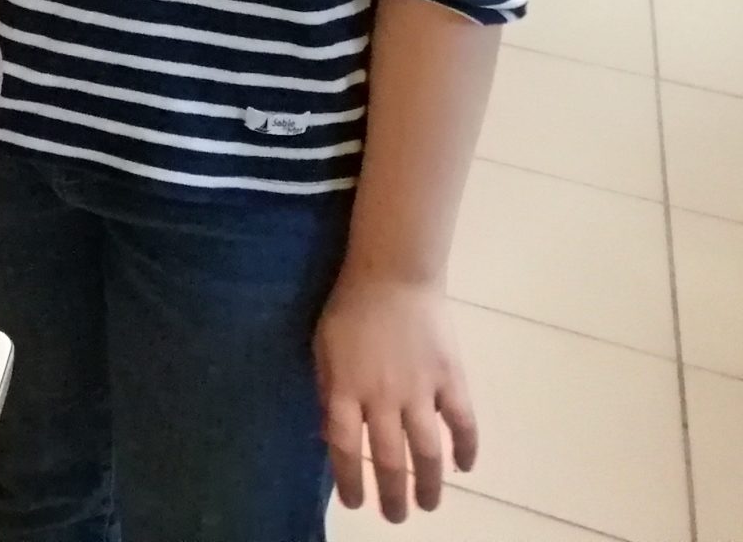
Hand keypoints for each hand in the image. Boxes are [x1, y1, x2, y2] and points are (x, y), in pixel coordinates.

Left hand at [315, 274, 478, 520]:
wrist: (392, 274)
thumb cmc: (350, 309)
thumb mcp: (323, 348)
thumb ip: (328, 391)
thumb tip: (329, 434)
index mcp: (345, 388)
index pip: (344, 447)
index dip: (349, 480)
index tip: (355, 503)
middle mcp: (382, 396)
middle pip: (387, 458)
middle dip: (392, 494)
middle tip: (395, 516)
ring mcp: (420, 389)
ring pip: (428, 451)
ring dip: (429, 484)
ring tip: (428, 505)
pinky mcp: (450, 378)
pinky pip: (463, 423)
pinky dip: (467, 448)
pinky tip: (464, 467)